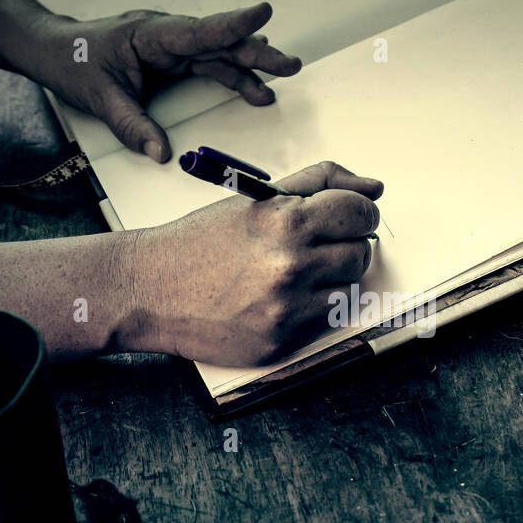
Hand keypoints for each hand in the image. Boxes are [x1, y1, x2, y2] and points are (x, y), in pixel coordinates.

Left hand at [30, 2, 301, 161]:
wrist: (55, 51)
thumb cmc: (74, 63)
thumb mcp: (99, 98)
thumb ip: (132, 126)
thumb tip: (162, 155)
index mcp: (152, 34)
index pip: (199, 30)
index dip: (233, 24)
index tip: (264, 13)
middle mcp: (169, 37)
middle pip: (220, 43)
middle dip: (257, 52)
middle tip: (290, 64)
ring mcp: (174, 48)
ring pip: (220, 54)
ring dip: (252, 66)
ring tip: (281, 77)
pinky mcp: (174, 60)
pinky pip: (210, 66)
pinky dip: (234, 76)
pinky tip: (255, 88)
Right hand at [113, 162, 383, 365]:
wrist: (149, 289)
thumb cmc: (200, 242)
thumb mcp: (255, 198)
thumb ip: (319, 183)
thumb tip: (374, 188)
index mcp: (284, 219)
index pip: (359, 211)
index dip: (359, 213)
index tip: (350, 218)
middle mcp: (289, 262)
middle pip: (360, 252)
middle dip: (344, 245)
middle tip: (314, 246)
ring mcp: (286, 306)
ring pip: (348, 288)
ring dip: (330, 280)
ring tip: (292, 272)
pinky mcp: (281, 340)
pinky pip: (324, 320)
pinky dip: (311, 308)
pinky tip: (279, 298)